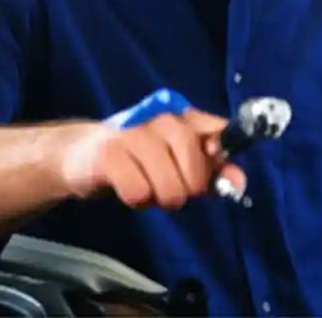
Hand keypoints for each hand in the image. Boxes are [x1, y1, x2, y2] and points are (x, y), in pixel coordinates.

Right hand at [58, 109, 246, 209]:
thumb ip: (212, 173)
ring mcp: (134, 135)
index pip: (217, 130)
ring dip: (160, 198)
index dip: (222, 150)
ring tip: (146, 189)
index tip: (217, 161)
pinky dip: (136, 199)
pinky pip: (138, 191)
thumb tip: (239, 181)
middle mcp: (161, 121)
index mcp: (184, 121)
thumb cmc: (140, 162)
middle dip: (188, 188)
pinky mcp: (109, 153)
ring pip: (169, 184)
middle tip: (172, 193)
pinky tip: (126, 189)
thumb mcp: (179, 167)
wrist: (82, 155)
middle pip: (194, 162)